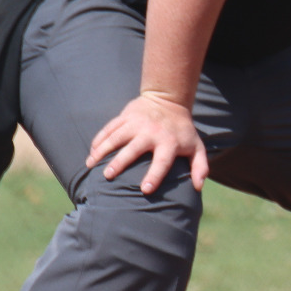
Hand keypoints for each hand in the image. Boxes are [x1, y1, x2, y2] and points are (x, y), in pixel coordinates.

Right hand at [86, 92, 208, 194]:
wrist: (169, 100)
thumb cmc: (182, 131)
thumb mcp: (197, 147)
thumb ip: (200, 167)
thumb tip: (198, 188)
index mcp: (169, 143)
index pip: (162, 162)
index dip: (154, 176)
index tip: (145, 190)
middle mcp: (151, 132)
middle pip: (133, 149)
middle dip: (120, 162)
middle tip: (107, 176)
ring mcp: (136, 123)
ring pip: (116, 137)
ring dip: (102, 151)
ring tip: (91, 165)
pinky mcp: (125, 117)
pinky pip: (109, 128)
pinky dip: (99, 140)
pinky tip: (91, 153)